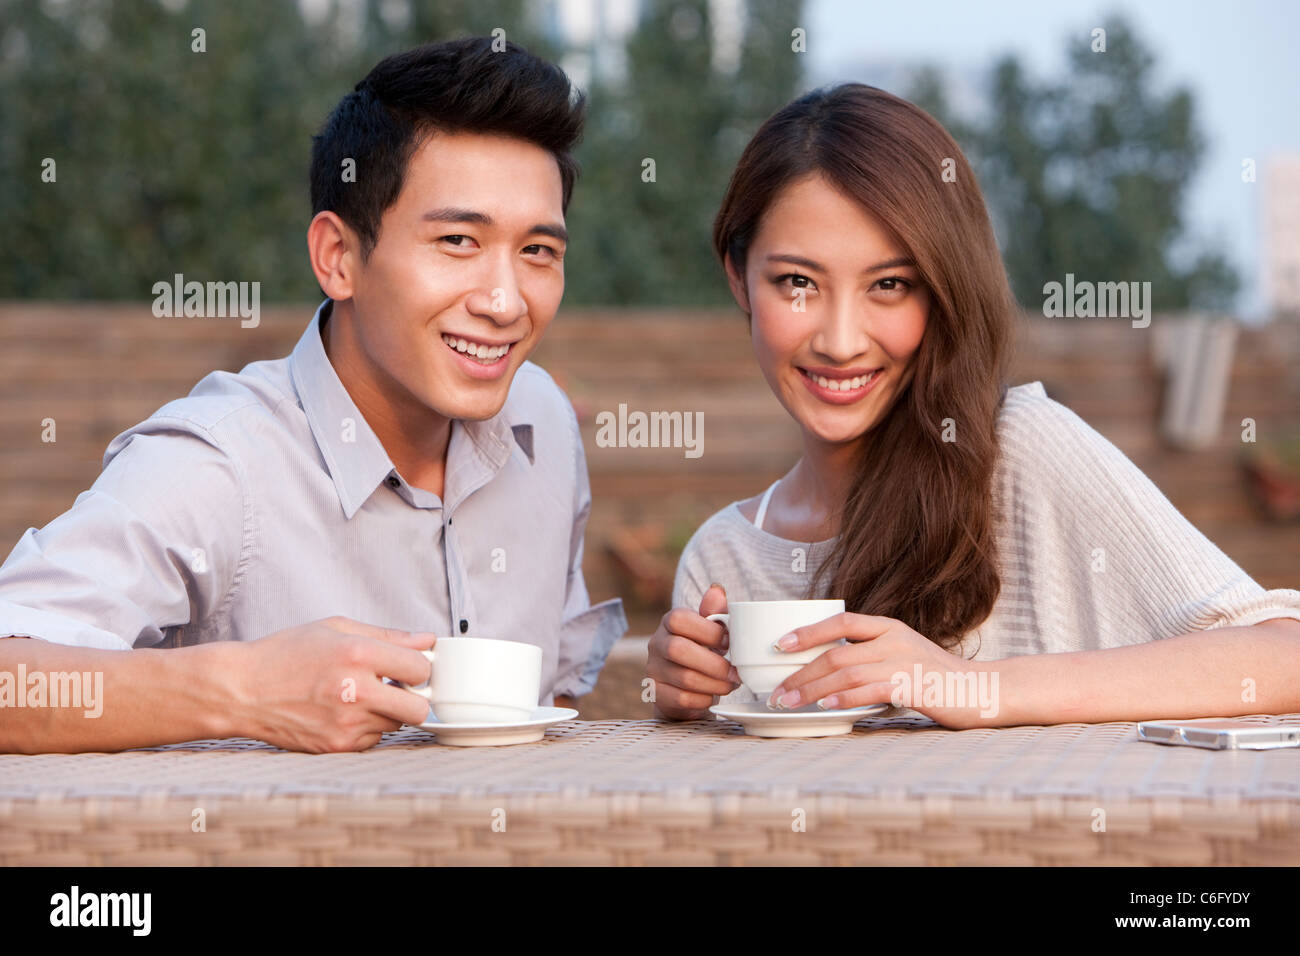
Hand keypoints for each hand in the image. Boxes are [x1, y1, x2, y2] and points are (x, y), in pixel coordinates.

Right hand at [228, 617, 437, 751]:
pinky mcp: (336, 745)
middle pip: (419, 708)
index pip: (420, 669)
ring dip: (388, 712)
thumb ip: (387, 635)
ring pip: (396, 725)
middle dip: (414, 697)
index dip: (418, 667)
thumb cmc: (287, 653)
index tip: (407, 667)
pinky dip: (367, 728)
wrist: (242, 690)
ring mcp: (345, 723)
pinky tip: (344, 712)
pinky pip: (373, 740)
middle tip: (397, 688)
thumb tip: (427, 640)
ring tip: (360, 696)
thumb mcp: (335, 629)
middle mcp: (355, 691)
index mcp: (357, 654)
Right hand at [646, 584, 741, 719]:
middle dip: (714, 664)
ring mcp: (653, 669)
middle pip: (678, 650)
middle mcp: (656, 643)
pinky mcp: (656, 694)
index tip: (729, 642)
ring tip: (730, 684)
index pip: (680, 619)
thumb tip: (717, 590)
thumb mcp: (711, 631)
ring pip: (684, 678)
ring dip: (715, 684)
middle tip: (735, 673)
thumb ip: (715, 613)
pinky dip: (704, 699)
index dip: (708, 631)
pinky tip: (713, 695)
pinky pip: (682, 699)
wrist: (687, 687)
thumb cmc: (703, 652)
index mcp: (670, 622)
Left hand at [764, 613, 996, 728]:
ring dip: (812, 689)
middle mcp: (894, 639)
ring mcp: (904, 661)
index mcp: (889, 627)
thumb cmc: (938, 678)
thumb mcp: (903, 654)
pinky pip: (870, 690)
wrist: (983, 690)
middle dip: (800, 672)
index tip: (780, 645)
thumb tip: (829, 670)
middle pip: (836, 652)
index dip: (808, 631)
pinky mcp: (913, 686)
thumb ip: (872, 656)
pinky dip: (844, 698)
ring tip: (790, 703)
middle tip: (776, 692)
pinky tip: (826, 706)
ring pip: (846, 671)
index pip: (841, 620)